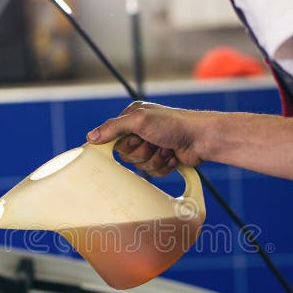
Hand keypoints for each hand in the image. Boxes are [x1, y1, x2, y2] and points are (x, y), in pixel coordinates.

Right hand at [86, 101, 213, 176]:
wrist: (201, 138)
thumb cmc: (173, 124)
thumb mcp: (139, 120)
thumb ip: (113, 128)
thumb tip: (90, 137)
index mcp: (133, 118)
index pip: (113, 140)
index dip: (125, 144)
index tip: (135, 140)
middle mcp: (141, 132)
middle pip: (127, 156)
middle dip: (142, 152)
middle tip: (155, 142)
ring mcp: (153, 147)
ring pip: (140, 166)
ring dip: (155, 159)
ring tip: (167, 148)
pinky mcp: (163, 160)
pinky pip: (154, 173)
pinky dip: (164, 166)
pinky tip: (173, 155)